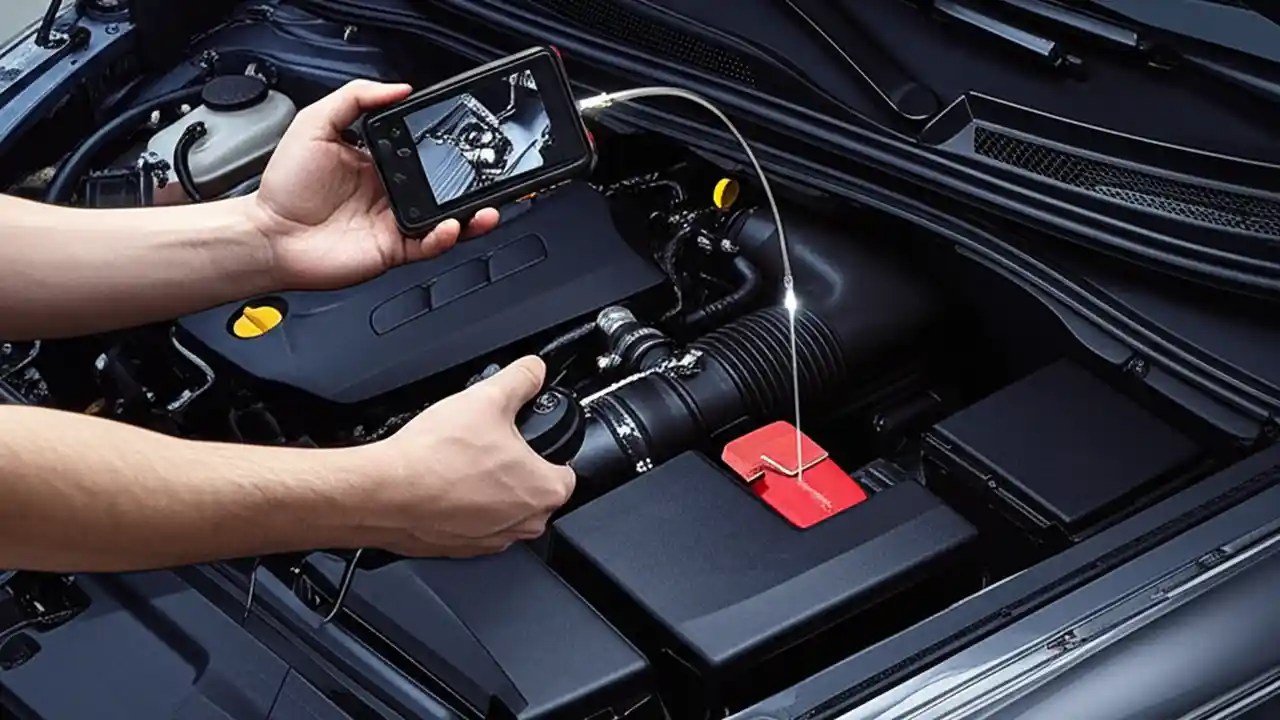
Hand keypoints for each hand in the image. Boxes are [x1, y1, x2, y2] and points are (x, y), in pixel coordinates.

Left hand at [250, 80, 499, 289]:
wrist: (270, 234)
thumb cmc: (285, 186)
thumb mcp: (316, 123)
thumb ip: (355, 98)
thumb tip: (398, 88)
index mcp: (381, 163)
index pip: (426, 153)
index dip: (451, 149)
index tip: (470, 140)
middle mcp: (394, 194)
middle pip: (446, 190)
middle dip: (476, 187)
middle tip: (495, 179)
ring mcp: (395, 223)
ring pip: (447, 220)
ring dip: (472, 216)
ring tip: (487, 208)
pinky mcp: (394, 250)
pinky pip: (429, 245)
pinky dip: (445, 238)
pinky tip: (451, 226)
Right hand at [355, 357, 576, 556]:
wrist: (385, 492)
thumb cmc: (434, 457)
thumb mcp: (487, 397)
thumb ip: (521, 379)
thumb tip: (533, 369)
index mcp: (545, 490)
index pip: (567, 469)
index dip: (548, 449)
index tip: (527, 439)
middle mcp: (525, 523)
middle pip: (537, 491)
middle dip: (518, 469)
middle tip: (489, 446)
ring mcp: (493, 540)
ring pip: (506, 510)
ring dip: (491, 490)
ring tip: (463, 464)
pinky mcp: (462, 549)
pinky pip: (476, 525)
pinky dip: (465, 508)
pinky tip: (445, 485)